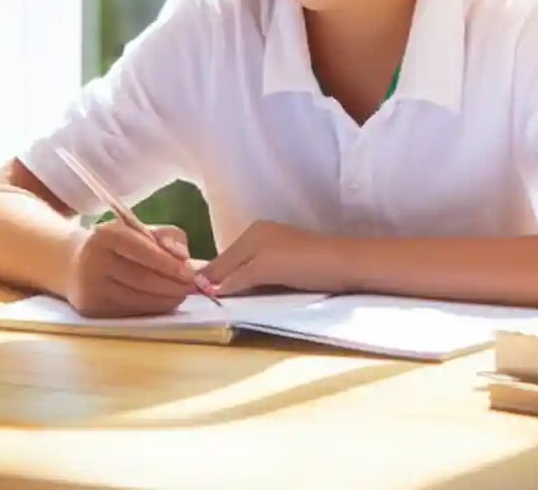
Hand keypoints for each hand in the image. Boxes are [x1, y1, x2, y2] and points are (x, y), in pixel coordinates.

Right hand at [65, 221, 196, 317]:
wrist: (72, 265)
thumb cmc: (115, 246)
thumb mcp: (136, 231)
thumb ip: (166, 237)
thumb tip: (184, 257)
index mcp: (106, 236)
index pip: (141, 249)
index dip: (168, 263)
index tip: (190, 272)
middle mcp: (94, 261)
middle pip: (141, 278)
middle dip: (172, 285)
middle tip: (191, 287)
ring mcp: (91, 288)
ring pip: (137, 299)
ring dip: (166, 300)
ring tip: (182, 295)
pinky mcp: (93, 310)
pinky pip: (130, 311)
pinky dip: (152, 308)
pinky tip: (164, 302)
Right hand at [201, 221, 326, 295]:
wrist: (347, 265)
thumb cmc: (304, 264)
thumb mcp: (264, 269)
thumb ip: (237, 278)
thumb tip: (210, 290)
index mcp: (252, 234)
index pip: (221, 260)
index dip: (207, 278)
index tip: (189, 295)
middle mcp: (260, 236)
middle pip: (231, 263)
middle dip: (217, 280)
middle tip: (201, 302)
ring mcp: (275, 248)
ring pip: (245, 269)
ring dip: (233, 284)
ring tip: (220, 303)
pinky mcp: (288, 262)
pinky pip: (259, 273)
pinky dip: (249, 284)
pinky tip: (246, 296)